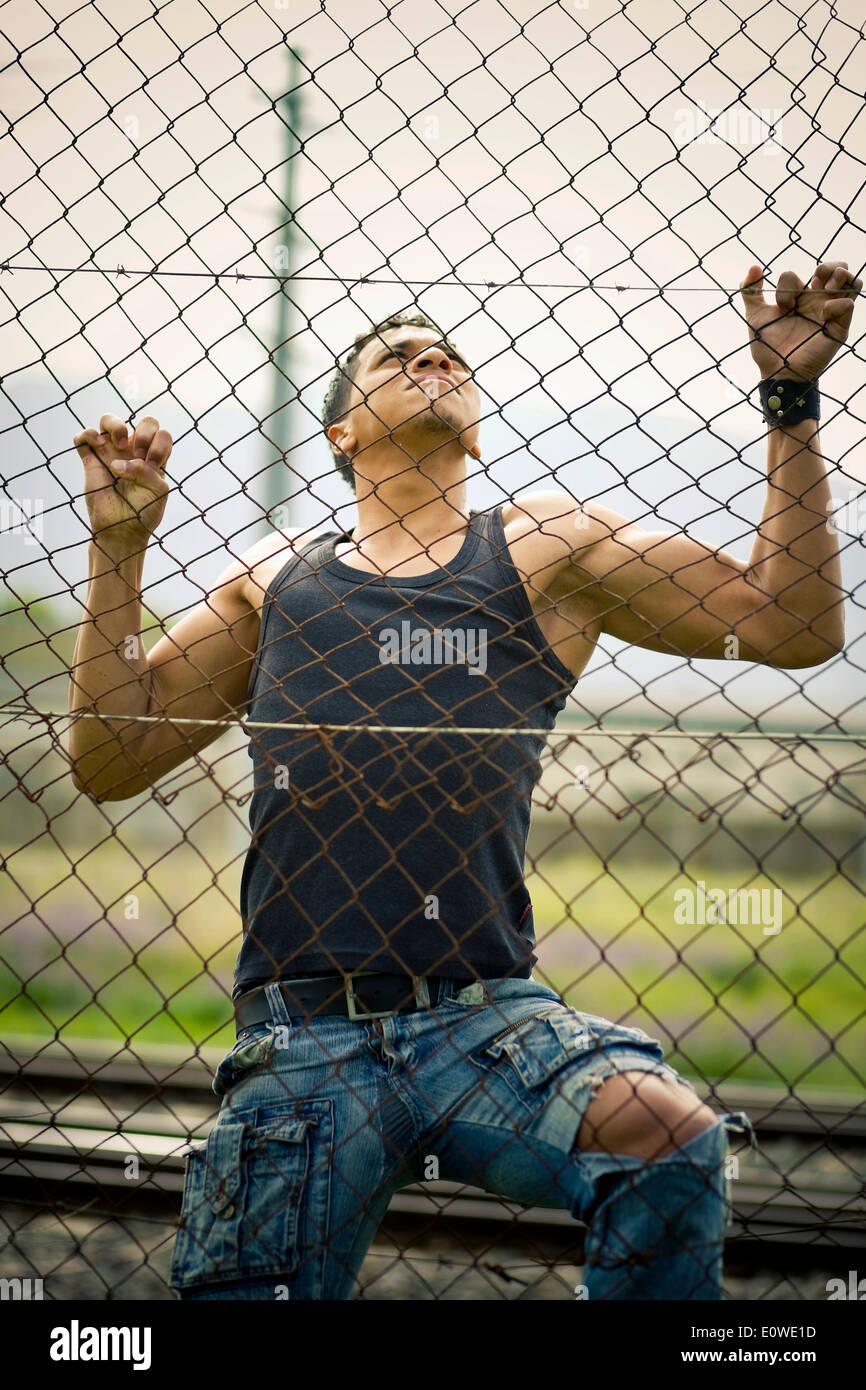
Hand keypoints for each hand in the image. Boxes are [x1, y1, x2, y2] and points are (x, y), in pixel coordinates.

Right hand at [74, 414, 171, 554]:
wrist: (122, 531)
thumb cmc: (144, 512)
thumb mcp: (158, 490)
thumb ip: (147, 471)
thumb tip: (117, 463)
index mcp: (153, 458)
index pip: (162, 434)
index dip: (160, 443)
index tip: (154, 464)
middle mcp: (133, 452)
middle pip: (143, 421)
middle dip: (145, 432)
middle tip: (140, 454)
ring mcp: (110, 454)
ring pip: (109, 420)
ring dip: (116, 424)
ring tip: (119, 444)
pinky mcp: (90, 461)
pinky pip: (83, 436)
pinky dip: (87, 434)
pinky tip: (97, 445)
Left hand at [739, 261, 860, 381]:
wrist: (776, 371)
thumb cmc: (768, 347)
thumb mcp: (755, 316)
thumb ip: (751, 291)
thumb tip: (754, 267)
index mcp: (799, 298)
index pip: (800, 276)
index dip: (788, 283)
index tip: (781, 304)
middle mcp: (817, 302)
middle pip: (839, 269)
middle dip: (829, 266)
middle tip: (816, 280)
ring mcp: (830, 314)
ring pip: (853, 283)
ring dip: (841, 276)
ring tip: (826, 286)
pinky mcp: (838, 329)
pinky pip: (848, 305)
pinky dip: (837, 304)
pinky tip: (823, 314)